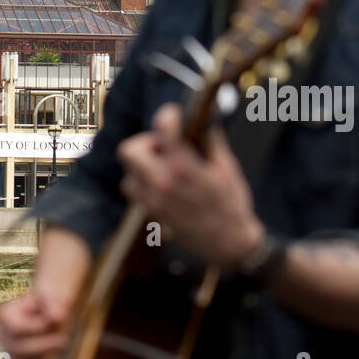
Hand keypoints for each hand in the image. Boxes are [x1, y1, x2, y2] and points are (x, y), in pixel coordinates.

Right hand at [0, 288, 71, 358]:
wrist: (51, 311)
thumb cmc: (49, 301)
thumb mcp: (52, 293)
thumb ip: (53, 303)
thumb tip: (57, 317)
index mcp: (6, 315)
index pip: (15, 328)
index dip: (36, 328)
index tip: (57, 321)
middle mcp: (3, 337)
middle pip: (17, 350)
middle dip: (43, 347)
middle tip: (64, 341)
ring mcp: (8, 355)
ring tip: (54, 356)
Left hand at [116, 104, 264, 268]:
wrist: (229, 243)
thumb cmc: (231, 204)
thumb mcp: (226, 167)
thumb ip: (209, 140)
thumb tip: (201, 119)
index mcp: (185, 169)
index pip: (163, 130)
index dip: (167, 117)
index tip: (174, 116)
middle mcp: (163, 184)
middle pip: (128, 151)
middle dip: (144, 144)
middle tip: (163, 147)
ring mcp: (154, 202)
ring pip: (129, 173)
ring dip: (142, 166)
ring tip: (164, 168)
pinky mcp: (152, 215)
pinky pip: (135, 192)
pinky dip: (144, 184)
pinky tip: (164, 184)